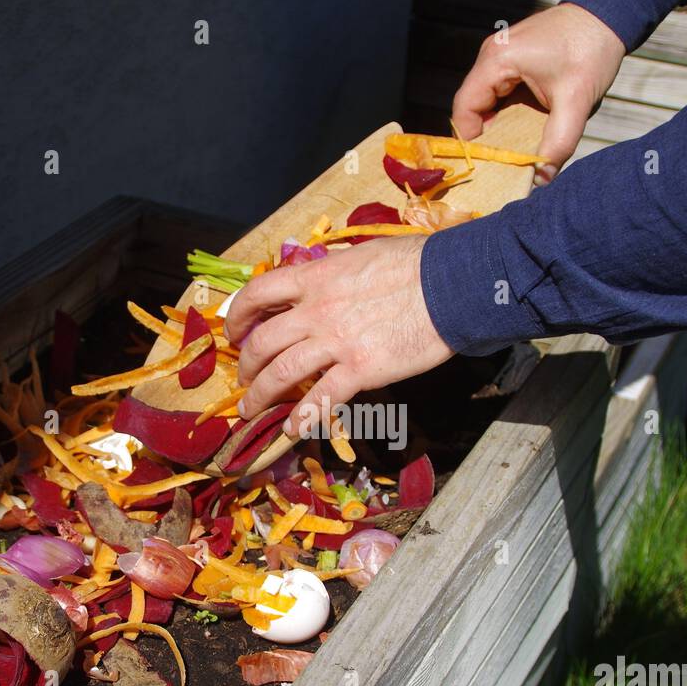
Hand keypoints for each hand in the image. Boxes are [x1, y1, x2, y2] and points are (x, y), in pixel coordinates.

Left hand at [225, 235, 453, 435]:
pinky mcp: (360, 369)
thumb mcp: (363, 256)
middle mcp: (317, 309)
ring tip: (251, 410)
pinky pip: (320, 399)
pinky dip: (301, 418)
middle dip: (246, 364)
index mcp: (317, 277)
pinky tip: (292, 429)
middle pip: (262, 340)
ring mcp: (336, 341)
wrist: (452, 285)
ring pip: (281, 373)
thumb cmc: (416, 264)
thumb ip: (334, 273)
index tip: (234, 331)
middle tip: (244, 379)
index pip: (259, 293)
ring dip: (260, 395)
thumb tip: (321, 282)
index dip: (238, 315)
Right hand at [453, 3, 624, 183]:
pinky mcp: (514, 62)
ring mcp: (501, 57)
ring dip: (501, 128)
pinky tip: (527, 131)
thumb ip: (559, 142)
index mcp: (497, 60)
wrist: (607, 17)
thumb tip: (543, 179)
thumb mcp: (576, 100)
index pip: (464, 109)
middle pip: (474, 109)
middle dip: (488, 139)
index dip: (471, 142)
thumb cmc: (591, 49)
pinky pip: (502, 95)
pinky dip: (511, 116)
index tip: (489, 166)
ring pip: (488, 104)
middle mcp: (492, 57)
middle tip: (504, 165)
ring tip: (517, 151)